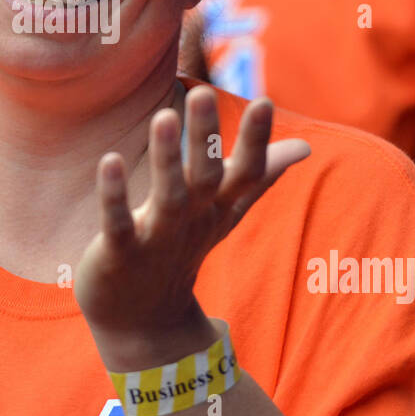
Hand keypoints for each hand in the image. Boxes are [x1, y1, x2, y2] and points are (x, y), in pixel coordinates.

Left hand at [75, 86, 309, 368]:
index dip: (256, 141)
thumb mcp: (225, 212)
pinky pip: (117, 223)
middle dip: (206, 138)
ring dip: (165, 159)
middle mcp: (192, 220)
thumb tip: (305, 147)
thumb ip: (260, 175)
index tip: (264, 102)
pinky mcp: (120, 253)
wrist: (143, 322)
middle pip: (206, 178)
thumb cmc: (182, 249)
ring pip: (167, 197)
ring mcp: (157, 238)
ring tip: (163, 117)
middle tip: (203, 93)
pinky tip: (109, 160)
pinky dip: (113, 195)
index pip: (245, 173)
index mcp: (217, 208)